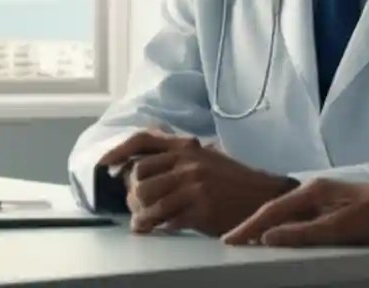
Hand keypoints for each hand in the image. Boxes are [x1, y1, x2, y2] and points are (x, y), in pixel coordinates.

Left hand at [103, 131, 296, 236]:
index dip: (119, 151)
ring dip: (140, 215)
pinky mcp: (201, 209)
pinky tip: (157, 228)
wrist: (262, 196)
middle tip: (135, 206)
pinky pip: (166, 220)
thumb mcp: (205, 157)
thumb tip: (136, 167)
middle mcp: (189, 162)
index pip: (143, 140)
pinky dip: (157, 226)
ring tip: (143, 222)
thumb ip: (176, 157)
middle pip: (139, 175)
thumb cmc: (231, 180)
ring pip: (148, 200)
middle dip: (132, 194)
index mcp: (187, 147)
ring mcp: (195, 185)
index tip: (105, 165)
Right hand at [223, 179, 368, 246]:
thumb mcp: (338, 229)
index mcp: (313, 189)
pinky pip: (301, 216)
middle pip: (277, 209)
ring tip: (250, 239)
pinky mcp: (334, 206)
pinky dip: (286, 226)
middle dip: (254, 224)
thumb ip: (302, 233)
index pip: (273, 210)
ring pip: (289, 212)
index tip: (230, 239)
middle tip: (233, 240)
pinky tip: (283, 234)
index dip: (250, 226)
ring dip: (269, 225)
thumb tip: (267, 237)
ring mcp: (326, 197)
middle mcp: (316, 189)